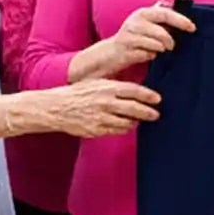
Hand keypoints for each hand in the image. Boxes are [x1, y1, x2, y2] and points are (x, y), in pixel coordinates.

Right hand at [41, 79, 161, 137]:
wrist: (56, 108)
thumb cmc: (75, 94)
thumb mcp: (94, 83)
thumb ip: (112, 86)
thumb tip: (132, 91)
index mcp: (106, 88)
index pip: (133, 90)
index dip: (147, 95)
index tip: (157, 99)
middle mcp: (106, 102)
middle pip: (134, 108)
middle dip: (148, 112)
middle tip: (155, 114)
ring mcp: (102, 117)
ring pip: (126, 122)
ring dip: (135, 122)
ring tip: (139, 121)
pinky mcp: (97, 129)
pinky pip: (116, 131)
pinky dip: (123, 129)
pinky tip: (125, 126)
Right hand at [97, 5, 196, 74]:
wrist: (110, 53)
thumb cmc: (131, 38)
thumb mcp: (144, 23)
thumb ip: (158, 15)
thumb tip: (171, 5)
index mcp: (143, 13)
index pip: (165, 13)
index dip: (181, 20)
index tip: (192, 27)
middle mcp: (136, 21)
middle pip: (162, 31)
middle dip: (170, 39)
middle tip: (171, 46)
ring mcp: (131, 35)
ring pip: (157, 44)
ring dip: (159, 49)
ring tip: (156, 49)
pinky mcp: (128, 49)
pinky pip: (148, 54)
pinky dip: (150, 55)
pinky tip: (145, 54)